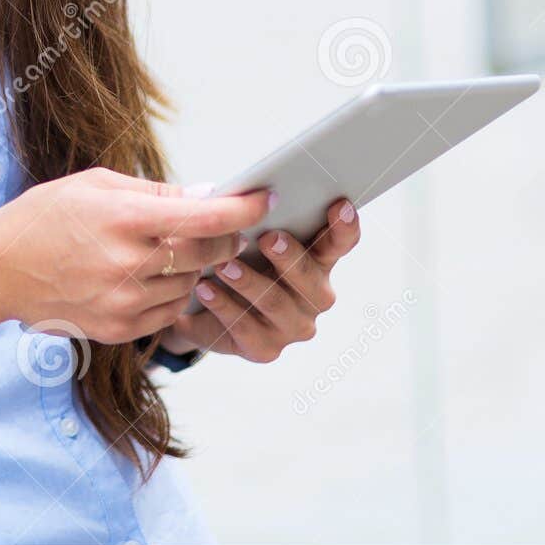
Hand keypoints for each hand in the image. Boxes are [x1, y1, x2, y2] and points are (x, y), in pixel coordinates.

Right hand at [0, 166, 268, 343]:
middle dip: (224, 238)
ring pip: (192, 284)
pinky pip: (169, 311)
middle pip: (207, 254)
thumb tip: (207, 196)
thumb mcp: (96, 184)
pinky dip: (171, 292)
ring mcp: (125, 302)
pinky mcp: (120, 330)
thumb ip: (155, 192)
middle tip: (222, 227)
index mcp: (124, 220)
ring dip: (194, 267)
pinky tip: (149, 275)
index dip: (243, 209)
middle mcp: (128, 265)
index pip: (206, 219)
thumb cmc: (47, 216)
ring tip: (171, 250)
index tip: (264, 198)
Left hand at [154, 197, 361, 362]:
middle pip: (311, 278)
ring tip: (224, 265)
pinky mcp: (265, 348)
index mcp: (316, 259)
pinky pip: (246, 328)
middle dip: (290, 257)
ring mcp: (293, 325)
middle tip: (269, 238)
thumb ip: (249, 216)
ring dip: (249, 282)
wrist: (199, 308)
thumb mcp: (241, 234)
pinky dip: (223, 305)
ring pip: (276, 303)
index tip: (341, 205)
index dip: (344, 226)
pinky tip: (205, 289)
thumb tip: (236, 195)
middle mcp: (313, 295)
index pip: (339, 243)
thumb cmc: (232, 258)